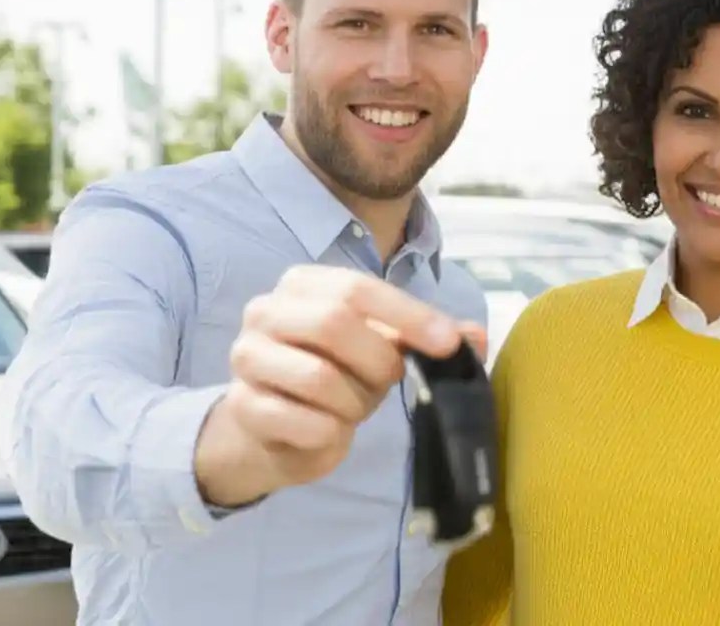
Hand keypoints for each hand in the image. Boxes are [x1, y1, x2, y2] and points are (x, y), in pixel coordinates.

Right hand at [194, 264, 481, 507]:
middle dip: (377, 361)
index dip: (409, 316)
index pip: (359, 289)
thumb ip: (426, 339)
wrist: (272, 429)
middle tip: (390, 382)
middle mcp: (267, 311)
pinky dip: (330, 433)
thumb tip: (476, 336)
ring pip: (318, 377)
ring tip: (352, 408)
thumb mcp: (382, 350)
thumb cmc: (333, 376)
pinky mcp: (243, 406)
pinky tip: (327, 429)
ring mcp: (247, 357)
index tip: (449, 344)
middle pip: (333, 323)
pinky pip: (303, 421)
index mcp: (304, 285)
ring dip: (353, 402)